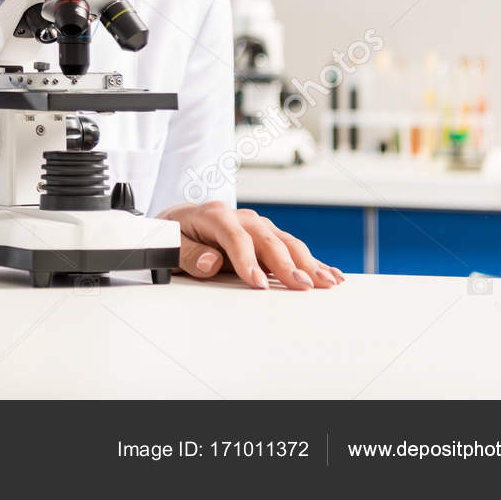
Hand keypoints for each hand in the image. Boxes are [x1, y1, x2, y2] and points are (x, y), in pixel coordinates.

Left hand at [158, 202, 344, 289]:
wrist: (179, 222)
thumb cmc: (174, 233)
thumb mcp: (170, 242)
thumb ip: (187, 253)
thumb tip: (210, 261)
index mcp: (214, 215)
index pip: (234, 236)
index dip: (247, 260)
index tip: (257, 283)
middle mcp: (241, 217)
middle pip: (267, 239)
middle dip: (286, 264)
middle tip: (302, 286)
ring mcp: (257, 226)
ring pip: (286, 243)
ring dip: (308, 263)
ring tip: (324, 283)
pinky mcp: (268, 238)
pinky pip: (292, 249)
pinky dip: (313, 262)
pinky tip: (331, 274)